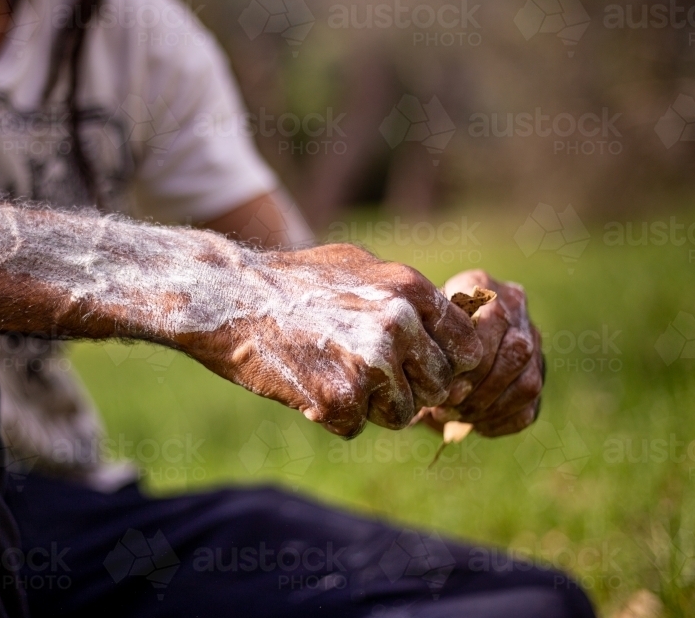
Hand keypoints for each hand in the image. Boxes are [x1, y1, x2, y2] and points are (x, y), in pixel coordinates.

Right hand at [177, 244, 482, 436]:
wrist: (226, 297)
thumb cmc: (292, 281)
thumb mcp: (359, 266)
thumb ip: (409, 296)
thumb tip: (453, 321)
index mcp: (411, 290)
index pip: (468, 349)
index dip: (445, 366)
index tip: (419, 370)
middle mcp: (399, 324)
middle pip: (437, 387)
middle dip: (407, 390)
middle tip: (362, 375)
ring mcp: (370, 363)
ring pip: (400, 414)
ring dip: (370, 407)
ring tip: (328, 375)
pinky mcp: (338, 398)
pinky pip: (355, 428)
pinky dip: (331, 417)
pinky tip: (305, 386)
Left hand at [420, 269, 543, 436]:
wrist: (430, 331)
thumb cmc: (414, 328)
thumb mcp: (415, 324)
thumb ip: (425, 343)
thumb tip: (431, 390)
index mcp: (482, 285)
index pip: (494, 319)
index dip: (474, 361)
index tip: (447, 389)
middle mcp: (514, 306)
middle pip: (517, 352)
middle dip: (481, 389)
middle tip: (448, 408)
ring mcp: (531, 338)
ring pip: (528, 383)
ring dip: (490, 408)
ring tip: (456, 418)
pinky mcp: (536, 371)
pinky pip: (529, 407)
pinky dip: (501, 421)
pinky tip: (474, 425)